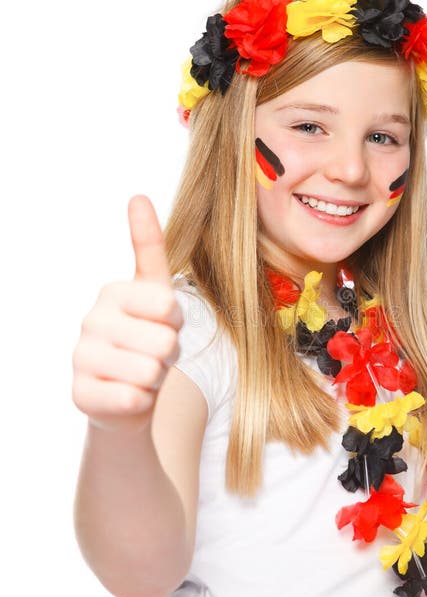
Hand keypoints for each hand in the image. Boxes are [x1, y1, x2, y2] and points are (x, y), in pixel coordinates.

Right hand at [72, 195, 183, 433]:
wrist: (129, 395)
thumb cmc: (148, 338)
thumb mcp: (157, 293)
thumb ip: (151, 248)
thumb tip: (137, 195)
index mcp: (113, 292)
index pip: (167, 306)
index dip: (176, 323)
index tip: (162, 324)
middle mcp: (91, 321)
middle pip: (163, 343)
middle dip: (168, 355)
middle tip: (153, 355)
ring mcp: (82, 358)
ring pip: (149, 372)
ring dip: (156, 378)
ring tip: (142, 374)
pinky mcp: (80, 394)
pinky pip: (133, 399)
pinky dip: (141, 401)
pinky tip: (128, 394)